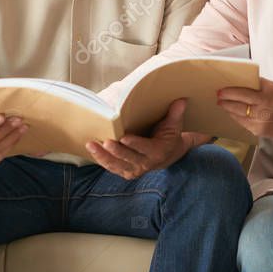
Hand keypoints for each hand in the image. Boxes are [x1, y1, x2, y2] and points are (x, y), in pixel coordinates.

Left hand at [85, 99, 209, 179]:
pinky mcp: (125, 171)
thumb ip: (176, 113)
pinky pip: (111, 167)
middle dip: (116, 151)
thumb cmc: (169, 136)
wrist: (169, 154)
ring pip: (116, 165)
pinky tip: (92, 150)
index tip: (124, 138)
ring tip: (91, 145)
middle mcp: (146, 163)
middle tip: (105, 142)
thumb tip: (181, 100)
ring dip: (102, 156)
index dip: (135, 144)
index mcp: (158, 152)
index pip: (145, 148)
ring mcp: (134, 169)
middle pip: (128, 158)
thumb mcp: (174, 125)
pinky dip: (101, 160)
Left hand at [217, 78, 272, 153]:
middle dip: (226, 98)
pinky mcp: (258, 130)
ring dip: (227, 108)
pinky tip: (230, 112)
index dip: (231, 90)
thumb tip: (238, 79)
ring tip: (221, 103)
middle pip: (240, 102)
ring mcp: (261, 120)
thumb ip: (258, 84)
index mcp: (270, 93)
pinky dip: (234, 116)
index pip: (246, 90)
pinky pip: (241, 122)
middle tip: (218, 95)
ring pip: (238, 113)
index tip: (222, 88)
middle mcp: (265, 107)